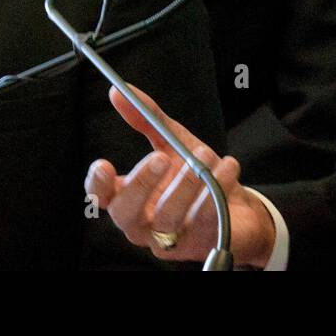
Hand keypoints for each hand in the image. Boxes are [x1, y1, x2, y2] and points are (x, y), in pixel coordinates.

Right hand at [86, 84, 276, 267]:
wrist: (239, 207)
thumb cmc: (198, 175)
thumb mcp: (172, 142)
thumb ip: (147, 119)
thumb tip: (119, 91)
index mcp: (131, 197)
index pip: (101, 197)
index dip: (96, 185)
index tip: (103, 164)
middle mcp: (143, 222)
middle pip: (125, 212)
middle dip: (141, 184)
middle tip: (161, 158)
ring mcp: (170, 238)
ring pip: (167, 217)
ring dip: (187, 182)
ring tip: (205, 155)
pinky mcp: (199, 244)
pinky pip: (202, 220)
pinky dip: (216, 190)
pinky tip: (227, 167)